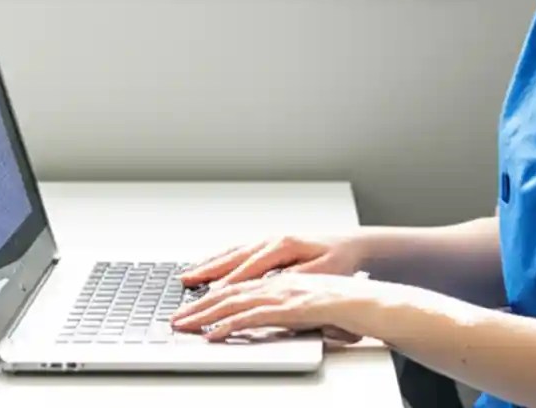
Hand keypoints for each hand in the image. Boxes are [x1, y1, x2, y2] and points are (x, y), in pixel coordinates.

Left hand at [169, 271, 398, 342]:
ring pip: (235, 301)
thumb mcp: (312, 307)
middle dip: (199, 305)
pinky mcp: (292, 309)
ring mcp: (285, 293)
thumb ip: (289, 312)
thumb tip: (268, 321)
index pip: (240, 282)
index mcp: (283, 278)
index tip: (191, 303)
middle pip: (230, 290)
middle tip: (175, 318)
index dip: (212, 292)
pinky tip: (213, 334)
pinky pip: (253, 317)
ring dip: (205, 315)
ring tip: (183, 326)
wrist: (377, 304)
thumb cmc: (349, 307)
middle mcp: (280, 280)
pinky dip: (228, 326)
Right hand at [178, 233, 365, 289]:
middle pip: (234, 257)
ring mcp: (268, 242)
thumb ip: (298, 278)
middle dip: (208, 271)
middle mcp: (272, 240)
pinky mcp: (267, 247)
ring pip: (232, 254)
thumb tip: (275, 285)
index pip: (252, 266)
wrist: (350, 244)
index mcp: (284, 244)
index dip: (231, 281)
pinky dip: (219, 261)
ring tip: (187, 276)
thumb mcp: (324, 271)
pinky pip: (237, 254)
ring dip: (208, 265)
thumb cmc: (340, 259)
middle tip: (185, 283)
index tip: (213, 294)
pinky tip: (207, 268)